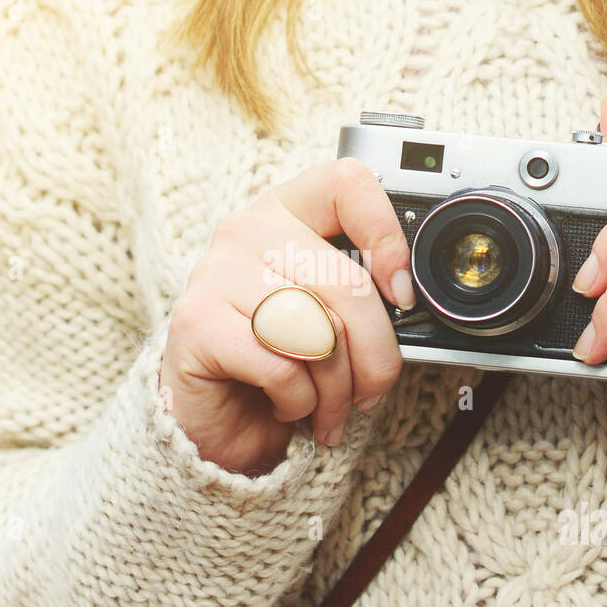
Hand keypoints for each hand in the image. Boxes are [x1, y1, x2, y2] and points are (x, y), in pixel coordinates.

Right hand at [161, 158, 414, 476]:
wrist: (215, 422)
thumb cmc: (279, 367)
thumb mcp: (330, 320)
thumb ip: (363, 296)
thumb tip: (410, 303)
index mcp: (285, 212)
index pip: (345, 183)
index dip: (386, 235)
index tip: (401, 293)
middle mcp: (246, 231)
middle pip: (347, 281)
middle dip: (375, 355)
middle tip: (371, 392)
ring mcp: (215, 272)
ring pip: (319, 330)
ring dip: (336, 388)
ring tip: (327, 407)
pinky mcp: (196, 323)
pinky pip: (282, 367)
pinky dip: (298, 401)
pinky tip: (285, 405)